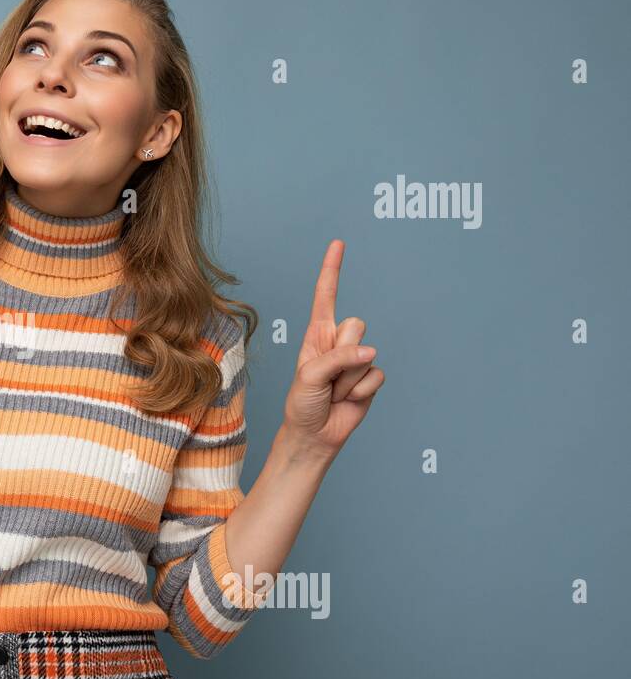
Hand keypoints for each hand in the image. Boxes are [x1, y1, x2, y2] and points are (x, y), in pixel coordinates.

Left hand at [281, 239, 384, 457]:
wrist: (314, 434)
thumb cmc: (302, 403)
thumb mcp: (309, 376)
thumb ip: (337, 358)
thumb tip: (370, 351)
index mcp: (316, 334)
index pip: (325, 296)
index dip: (332, 270)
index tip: (338, 244)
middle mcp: (337, 342)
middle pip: (355, 324)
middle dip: (341, 351)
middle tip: (326, 377)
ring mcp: (356, 359)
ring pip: (366, 352)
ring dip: (347, 377)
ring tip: (333, 391)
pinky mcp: (370, 377)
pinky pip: (376, 375)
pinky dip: (360, 391)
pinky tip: (347, 399)